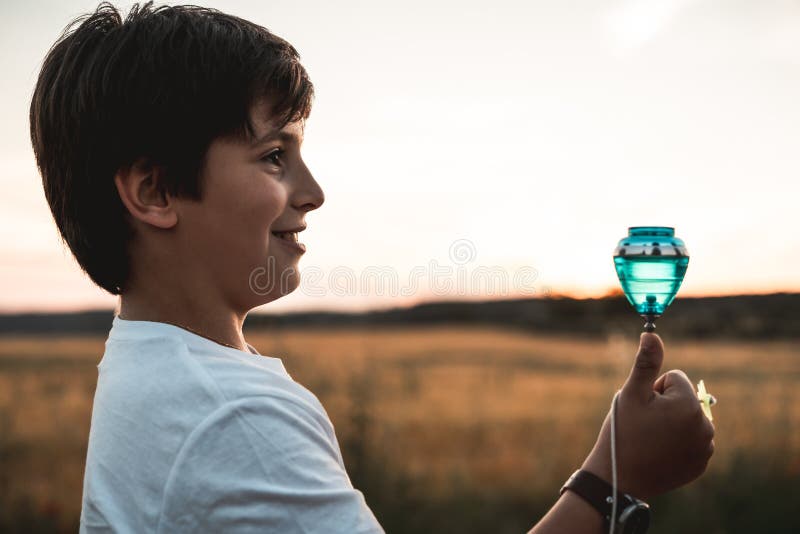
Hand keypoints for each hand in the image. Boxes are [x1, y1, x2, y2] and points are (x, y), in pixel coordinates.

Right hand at [581, 332, 714, 498]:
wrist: (620, 479)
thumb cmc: (623, 432)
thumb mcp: (630, 394)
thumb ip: (646, 362)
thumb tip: (651, 334)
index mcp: (688, 404)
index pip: (674, 378)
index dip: (653, 389)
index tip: (642, 409)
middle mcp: (704, 425)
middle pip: (682, 398)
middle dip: (664, 405)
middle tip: (644, 425)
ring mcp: (705, 447)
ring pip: (687, 418)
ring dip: (671, 423)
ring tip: (650, 439)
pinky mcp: (701, 462)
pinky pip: (691, 439)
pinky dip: (677, 442)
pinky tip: (659, 452)